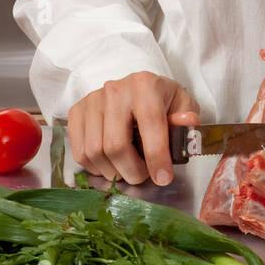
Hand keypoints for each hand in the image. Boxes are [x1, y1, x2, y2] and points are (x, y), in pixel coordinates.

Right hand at [67, 71, 202, 187]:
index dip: (156, 157)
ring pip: (94, 152)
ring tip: (127, 170)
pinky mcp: (77, 111)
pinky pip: (79, 152)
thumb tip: (185, 124)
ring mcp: (92, 100)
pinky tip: (110, 164)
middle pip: (115, 145)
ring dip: (112, 172)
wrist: (137, 87)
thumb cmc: (161, 100)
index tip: (163, 178)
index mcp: (145, 85)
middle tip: (142, 176)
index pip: (149, 125)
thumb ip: (187, 118)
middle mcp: (115, 90)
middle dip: (131, 171)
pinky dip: (95, 167)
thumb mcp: (183, 104)